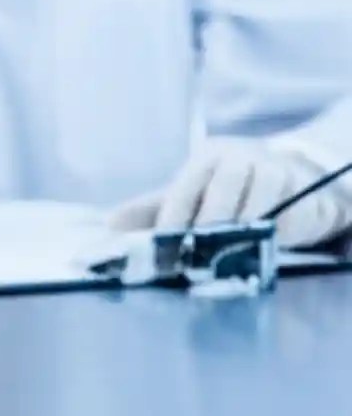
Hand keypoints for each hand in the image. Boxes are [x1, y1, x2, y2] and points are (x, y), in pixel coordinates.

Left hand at [109, 139, 351, 247]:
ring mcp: (278, 173)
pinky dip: (272, 238)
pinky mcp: (305, 194)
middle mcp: (243, 158)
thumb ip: (154, 209)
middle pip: (224, 191)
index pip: (186, 186)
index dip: (174, 218)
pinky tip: (259, 253)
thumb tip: (110, 224)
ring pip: (258, 206)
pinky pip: (288, 220)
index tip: (165, 246)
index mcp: (209, 157)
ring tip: (224, 258)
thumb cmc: (231, 189)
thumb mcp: (192, 192)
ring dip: (240, 234)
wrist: (296, 175)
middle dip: (208, 226)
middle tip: (196, 255)